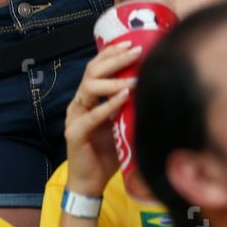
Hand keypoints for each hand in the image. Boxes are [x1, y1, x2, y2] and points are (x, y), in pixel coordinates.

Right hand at [63, 42, 140, 197]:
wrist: (90, 183)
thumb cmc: (106, 154)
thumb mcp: (120, 125)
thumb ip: (127, 108)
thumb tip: (151, 89)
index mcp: (87, 99)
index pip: (95, 68)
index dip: (110, 53)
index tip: (130, 42)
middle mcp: (78, 104)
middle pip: (91, 72)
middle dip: (114, 59)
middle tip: (135, 52)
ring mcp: (75, 117)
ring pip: (88, 88)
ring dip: (112, 81)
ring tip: (133, 79)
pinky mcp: (75, 134)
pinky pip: (91, 116)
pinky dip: (108, 105)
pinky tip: (123, 97)